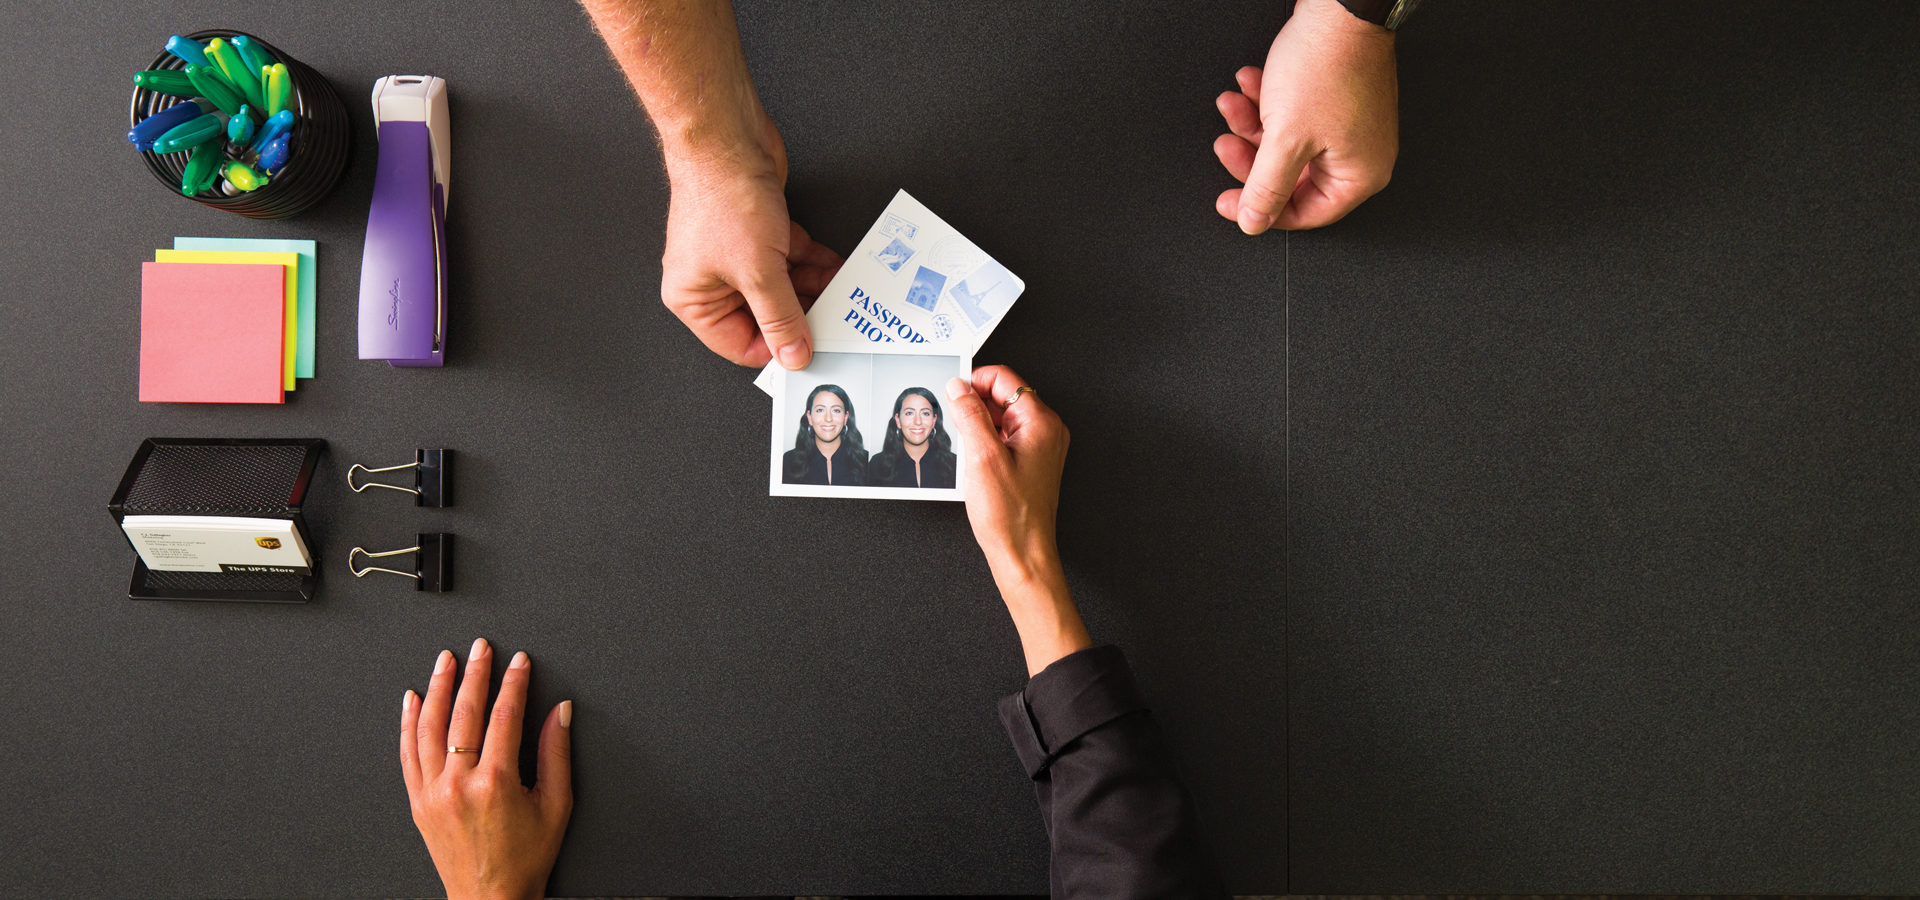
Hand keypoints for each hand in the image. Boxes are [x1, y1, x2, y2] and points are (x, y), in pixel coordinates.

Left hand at [401, 639, 572, 899]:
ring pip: (430, 727)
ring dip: (438, 688)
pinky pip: (408, 753)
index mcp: (495, 783)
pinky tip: (413, 700)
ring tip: (445, 661)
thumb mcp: (556, 806)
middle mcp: (458, 784)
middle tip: (481, 648)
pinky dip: (409, 723)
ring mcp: (433, 792)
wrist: (489, 898)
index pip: (504, 716)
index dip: (513, 683)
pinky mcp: (418, 802)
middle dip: (474, 674)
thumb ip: (556, 754)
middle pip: (464, 714)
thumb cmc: (524, 858)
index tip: (518, 662)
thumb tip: (559, 713)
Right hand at [662, 111, 842, 369]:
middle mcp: (711, 280)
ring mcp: (736, 255)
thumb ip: (780, 317)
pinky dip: (813, 263)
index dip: (777, 350)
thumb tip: (792, 353)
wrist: (728, 138)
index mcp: (694, 298)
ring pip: (783, 287)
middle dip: (802, 316)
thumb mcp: (758, 272)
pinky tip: (836, 268)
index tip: (811, 352)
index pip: (740, 344)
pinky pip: (790, 259)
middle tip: (834, 322)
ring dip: (814, 288)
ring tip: (842, 295)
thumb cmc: (722, 196)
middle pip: (765, 316)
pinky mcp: (758, 233)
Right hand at [945, 367, 1090, 673]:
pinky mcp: (1031, 463)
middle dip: (974, 405)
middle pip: (1003, 396)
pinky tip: (972, 462)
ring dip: (978, 425)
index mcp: (1040, 421)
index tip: (952, 394)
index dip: (973, 381)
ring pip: (1002, 418)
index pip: (1004, 379)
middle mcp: (1046, 430)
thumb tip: (958, 387)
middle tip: (953, 423)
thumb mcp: (980, 456)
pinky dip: (985, 442)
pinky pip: (1005, 438)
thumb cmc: (1010, 515)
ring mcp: (1040, 447)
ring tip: (964, 448)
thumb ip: (969, 414)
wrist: (1023, 555)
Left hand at [1213, 0, 1398, 232]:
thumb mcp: (1286, 139)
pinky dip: (1267, 103)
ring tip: (1232, 104)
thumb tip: (1254, 222)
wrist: (1338, 5)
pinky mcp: (1334, 100)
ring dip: (1252, 124)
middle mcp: (1360, 154)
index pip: (1305, 213)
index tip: (1230, 202)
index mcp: (1359, 175)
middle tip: (1224, 145)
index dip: (1261, 211)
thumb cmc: (1328, 64)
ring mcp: (1348, 126)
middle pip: (1290, 177)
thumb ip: (1266, 188)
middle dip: (1250, 156)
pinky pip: (1294, 115)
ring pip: (1286, 143)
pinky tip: (1249, 84)